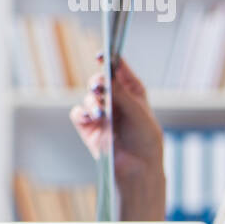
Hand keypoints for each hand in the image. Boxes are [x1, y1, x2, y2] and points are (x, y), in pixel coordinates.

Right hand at [69, 57, 165, 215]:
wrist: (138, 169)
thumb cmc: (146, 140)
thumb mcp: (138, 115)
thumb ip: (122, 96)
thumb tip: (108, 77)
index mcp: (133, 92)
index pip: (119, 69)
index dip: (111, 60)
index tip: (103, 55)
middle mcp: (116, 99)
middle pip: (101, 80)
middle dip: (98, 81)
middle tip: (99, 85)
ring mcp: (101, 112)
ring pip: (89, 96)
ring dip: (93, 102)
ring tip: (100, 113)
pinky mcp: (89, 126)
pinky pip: (79, 113)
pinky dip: (82, 113)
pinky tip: (90, 118)